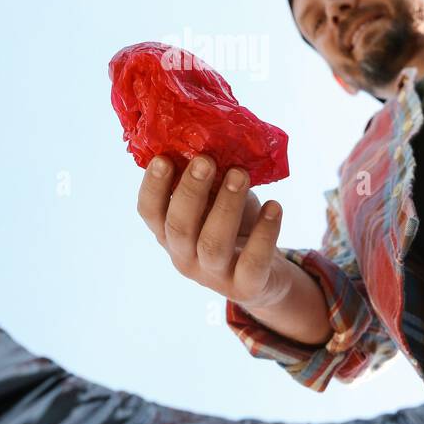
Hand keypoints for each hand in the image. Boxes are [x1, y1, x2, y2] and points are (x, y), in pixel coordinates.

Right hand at [136, 154, 291, 309]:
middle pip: (178, 227)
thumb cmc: (233, 225)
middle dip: (190, 191)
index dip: (152, 187)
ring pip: (213, 244)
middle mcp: (184, 257)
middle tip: (205, 160)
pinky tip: (274, 206)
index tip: (162, 158)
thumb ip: (209, 178)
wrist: (265, 274)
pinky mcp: (246, 286)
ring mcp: (213, 276)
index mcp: (169, 232)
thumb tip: (209, 137)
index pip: (149, 212)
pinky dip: (264, 232)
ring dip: (226, 206)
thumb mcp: (217, 199)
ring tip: (240, 174)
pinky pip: (253, 262)